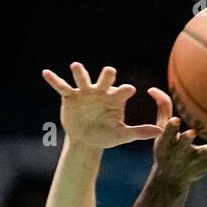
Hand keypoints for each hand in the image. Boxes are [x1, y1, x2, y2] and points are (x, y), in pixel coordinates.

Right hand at [42, 63, 163, 149]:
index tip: (129, 90)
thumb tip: (160, 131)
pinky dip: (54, 80)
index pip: (122, 91)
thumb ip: (139, 132)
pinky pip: (62, 87)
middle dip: (107, 75)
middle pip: (105, 79)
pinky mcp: (70, 97)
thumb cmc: (106, 135)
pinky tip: (46, 73)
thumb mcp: (122, 135)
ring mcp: (85, 92)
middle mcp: (101, 91)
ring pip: (83, 79)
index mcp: (115, 98)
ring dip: (80, 72)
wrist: (86, 140)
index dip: (125, 90)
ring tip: (76, 66)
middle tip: (109, 71)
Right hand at [148, 87, 206, 188]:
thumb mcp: (161, 131)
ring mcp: (195, 158)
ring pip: (204, 153)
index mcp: (168, 142)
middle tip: (192, 133)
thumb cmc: (166, 149)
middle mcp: (180, 151)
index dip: (171, 128)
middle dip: (187, 139)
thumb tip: (152, 88)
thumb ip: (162, 108)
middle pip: (184, 143)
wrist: (171, 179)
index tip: (175, 121)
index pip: (167, 134)